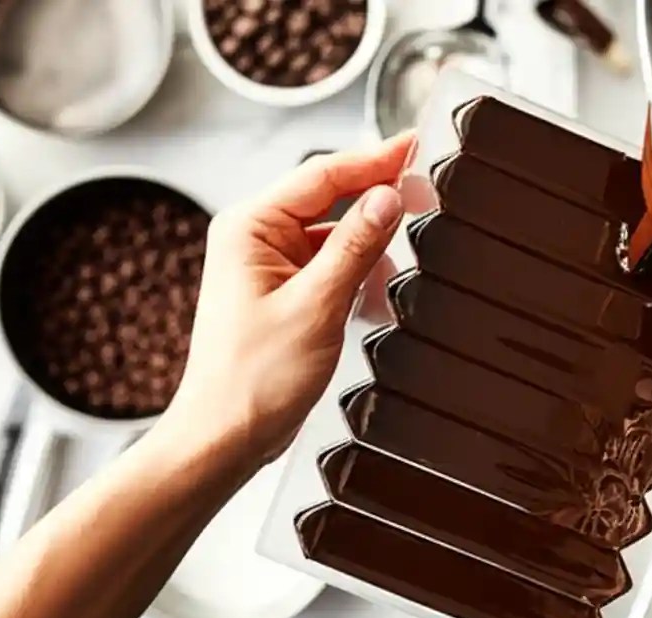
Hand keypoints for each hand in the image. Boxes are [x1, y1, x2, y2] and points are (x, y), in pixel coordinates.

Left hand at [156, 134, 412, 474]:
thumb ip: (356, 246)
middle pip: (328, 199)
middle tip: (426, 194)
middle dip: (376, 202)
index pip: (322, 174)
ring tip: (403, 259)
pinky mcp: (282, 296)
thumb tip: (388, 197)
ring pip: (333, 236)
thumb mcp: (317, 305)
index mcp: (249, 227)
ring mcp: (267, 268)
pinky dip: (357, 276)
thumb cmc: (252, 380)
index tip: (415, 146)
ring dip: (368, 248)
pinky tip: (378, 292)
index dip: (374, 159)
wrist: (224, 437)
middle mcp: (254, 240)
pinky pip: (328, 268)